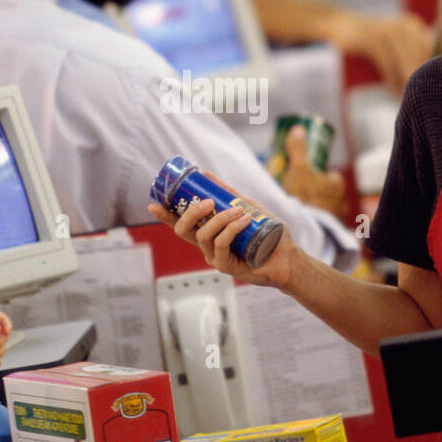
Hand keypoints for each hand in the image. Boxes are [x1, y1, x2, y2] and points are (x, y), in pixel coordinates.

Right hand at [148, 180, 296, 289]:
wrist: (288, 256)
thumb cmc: (268, 233)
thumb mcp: (247, 206)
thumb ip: (228, 193)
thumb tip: (206, 174)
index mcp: (208, 233)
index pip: (181, 224)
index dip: (165, 216)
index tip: (153, 204)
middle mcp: (207, 246)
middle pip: (183, 231)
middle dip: (190, 213)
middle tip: (208, 202)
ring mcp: (215, 258)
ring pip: (203, 236)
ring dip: (220, 219)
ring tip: (239, 211)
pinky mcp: (226, 267)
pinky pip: (221, 245)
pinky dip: (231, 230)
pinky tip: (244, 221)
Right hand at [279, 125, 348, 219]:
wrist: (305, 228)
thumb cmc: (304, 195)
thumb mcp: (298, 168)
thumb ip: (298, 148)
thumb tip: (298, 127)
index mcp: (336, 184)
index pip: (332, 176)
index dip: (321, 176)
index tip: (309, 178)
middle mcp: (342, 201)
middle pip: (331, 193)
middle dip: (320, 192)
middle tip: (304, 192)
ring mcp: (337, 218)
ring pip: (330, 208)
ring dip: (320, 207)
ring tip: (304, 209)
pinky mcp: (331, 232)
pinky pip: (326, 223)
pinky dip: (319, 221)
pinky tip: (308, 222)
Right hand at [328, 11, 432, 96]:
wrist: (341, 24)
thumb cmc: (369, 40)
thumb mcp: (393, 41)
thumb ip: (411, 52)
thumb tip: (431, 79)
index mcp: (413, 25)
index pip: (430, 52)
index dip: (433, 72)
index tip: (433, 92)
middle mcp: (403, 25)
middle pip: (419, 57)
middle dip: (422, 79)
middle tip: (424, 101)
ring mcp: (387, 31)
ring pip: (405, 61)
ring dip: (408, 82)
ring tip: (410, 100)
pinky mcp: (372, 39)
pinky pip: (388, 63)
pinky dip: (393, 80)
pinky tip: (396, 93)